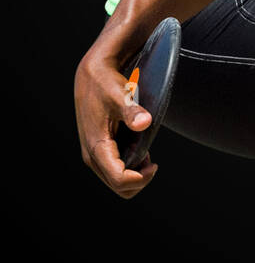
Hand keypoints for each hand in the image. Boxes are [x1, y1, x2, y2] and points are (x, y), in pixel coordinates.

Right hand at [74, 45, 158, 196]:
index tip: (155, 163)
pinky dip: (130, 168)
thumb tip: (145, 122)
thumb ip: (132, 110)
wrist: (92, 75)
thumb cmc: (106, 84)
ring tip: (147, 155)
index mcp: (97, 147)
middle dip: (139, 180)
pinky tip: (140, 151)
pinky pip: (114, 171)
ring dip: (134, 175)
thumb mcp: (120, 95)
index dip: (141, 178)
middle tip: (152, 162)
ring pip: (115, 182)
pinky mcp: (98, 150)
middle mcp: (92, 156)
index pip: (119, 179)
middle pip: (118, 187)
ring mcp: (94, 154)